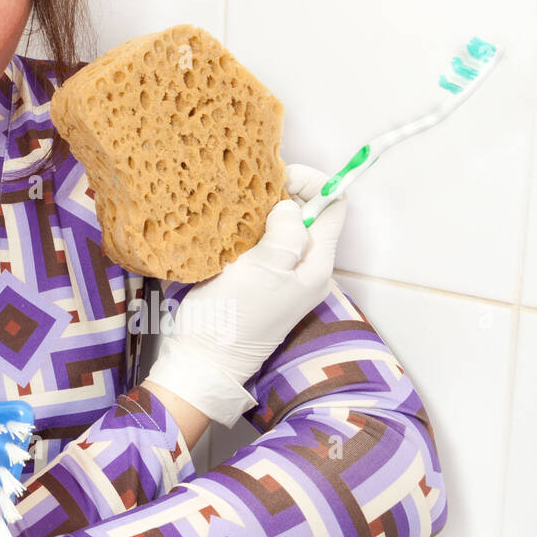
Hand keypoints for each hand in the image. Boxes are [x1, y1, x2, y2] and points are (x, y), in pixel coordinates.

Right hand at [146, 162, 346, 426]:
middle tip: (247, 190)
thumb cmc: (232, 319)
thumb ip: (285, 235)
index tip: (277, 177)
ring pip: (281, 224)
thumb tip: (289, 206)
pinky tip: (225, 226)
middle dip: (282, 192)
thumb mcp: (263, 273)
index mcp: (315, 265)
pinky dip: (246, 226)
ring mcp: (280, 274)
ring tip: (233, 204)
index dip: (312, 182)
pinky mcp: (256, 278)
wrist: (202, 359)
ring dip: (261, 209)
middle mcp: (304, 267)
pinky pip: (260, 240)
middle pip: (308, 212)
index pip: (334, 205)